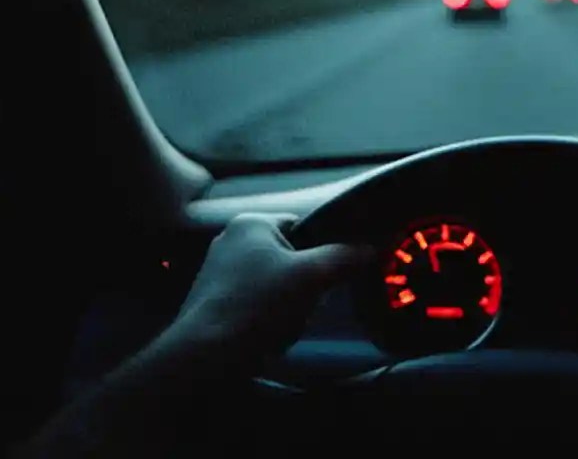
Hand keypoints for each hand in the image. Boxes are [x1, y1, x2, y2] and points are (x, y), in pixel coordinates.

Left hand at [169, 213, 369, 364]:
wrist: (208, 353)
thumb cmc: (260, 304)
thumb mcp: (312, 276)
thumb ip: (344, 258)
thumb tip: (369, 249)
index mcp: (251, 223)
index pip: (303, 226)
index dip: (322, 250)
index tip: (330, 275)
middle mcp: (230, 240)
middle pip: (290, 257)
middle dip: (304, 284)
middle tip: (309, 302)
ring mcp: (217, 272)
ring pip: (275, 284)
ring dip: (288, 304)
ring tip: (286, 322)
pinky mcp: (213, 301)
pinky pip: (255, 303)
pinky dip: (267, 317)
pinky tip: (268, 333)